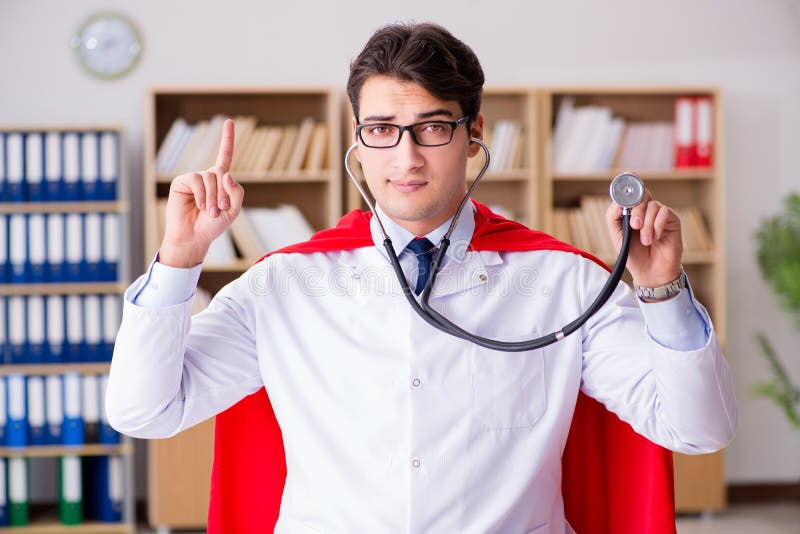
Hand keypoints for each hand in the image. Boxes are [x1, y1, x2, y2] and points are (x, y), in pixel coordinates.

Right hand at [159, 119, 243, 267]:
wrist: (194, 237)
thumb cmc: (213, 225)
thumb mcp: (233, 210)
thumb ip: (237, 192)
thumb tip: (227, 175)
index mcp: (220, 181)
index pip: (225, 156)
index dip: (227, 139)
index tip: (229, 122)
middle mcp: (207, 176)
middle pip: (221, 173)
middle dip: (224, 193)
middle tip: (220, 210)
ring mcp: (194, 179)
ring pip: (210, 177)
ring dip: (214, 197)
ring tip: (211, 212)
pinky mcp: (181, 182)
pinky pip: (197, 180)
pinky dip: (202, 194)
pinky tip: (201, 206)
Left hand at [605, 187, 682, 286]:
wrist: (649, 272)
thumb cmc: (633, 254)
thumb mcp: (617, 236)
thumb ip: (614, 218)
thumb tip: (617, 203)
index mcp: (631, 210)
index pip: (631, 190)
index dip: (629, 182)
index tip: (626, 184)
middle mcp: (646, 209)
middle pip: (642, 194)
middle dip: (637, 210)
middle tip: (634, 226)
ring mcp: (660, 214)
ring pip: (653, 206)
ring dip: (647, 224)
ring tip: (646, 241)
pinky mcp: (672, 221)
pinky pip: (665, 213)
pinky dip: (658, 226)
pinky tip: (656, 238)